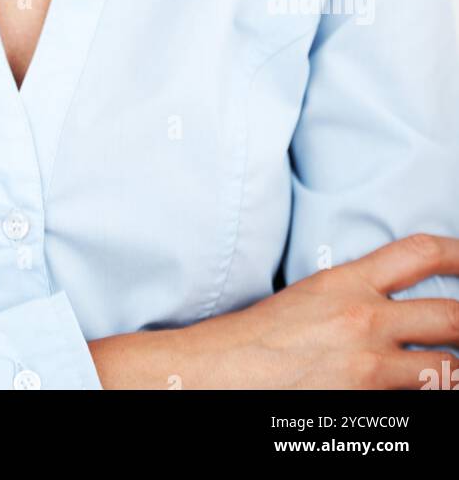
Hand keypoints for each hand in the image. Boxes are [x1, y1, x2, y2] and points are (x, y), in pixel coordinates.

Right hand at [89, 233, 458, 388]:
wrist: (222, 373)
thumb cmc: (257, 337)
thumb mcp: (309, 295)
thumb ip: (356, 293)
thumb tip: (394, 303)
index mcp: (346, 282)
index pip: (420, 252)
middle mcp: (364, 320)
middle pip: (452, 316)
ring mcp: (369, 367)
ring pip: (447, 370)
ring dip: (455, 370)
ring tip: (453, 367)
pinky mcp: (366, 405)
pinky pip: (415, 401)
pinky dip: (425, 396)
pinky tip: (424, 391)